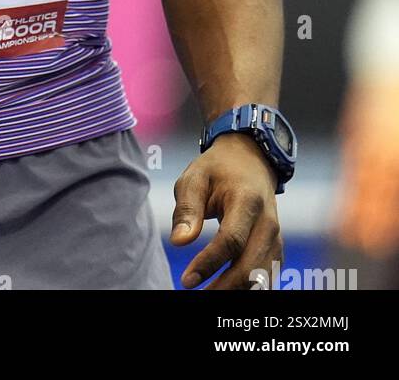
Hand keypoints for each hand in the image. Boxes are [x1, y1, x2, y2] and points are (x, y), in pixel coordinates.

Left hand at [170, 134, 283, 288]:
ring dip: (237, 291)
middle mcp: (268, 223)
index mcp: (247, 201)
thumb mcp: (195, 177)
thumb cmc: (217, 169)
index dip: (209, 263)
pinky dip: (249, 287)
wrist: (250, 159)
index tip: (187, 281)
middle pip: (250, 266)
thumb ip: (187, 209)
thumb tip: (179, 242)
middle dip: (224, 287)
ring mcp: (276, 237)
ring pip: (261, 276)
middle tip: (198, 295)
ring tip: (210, 295)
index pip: (231, 241)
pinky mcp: (276, 248)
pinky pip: (266, 275)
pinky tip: (228, 291)